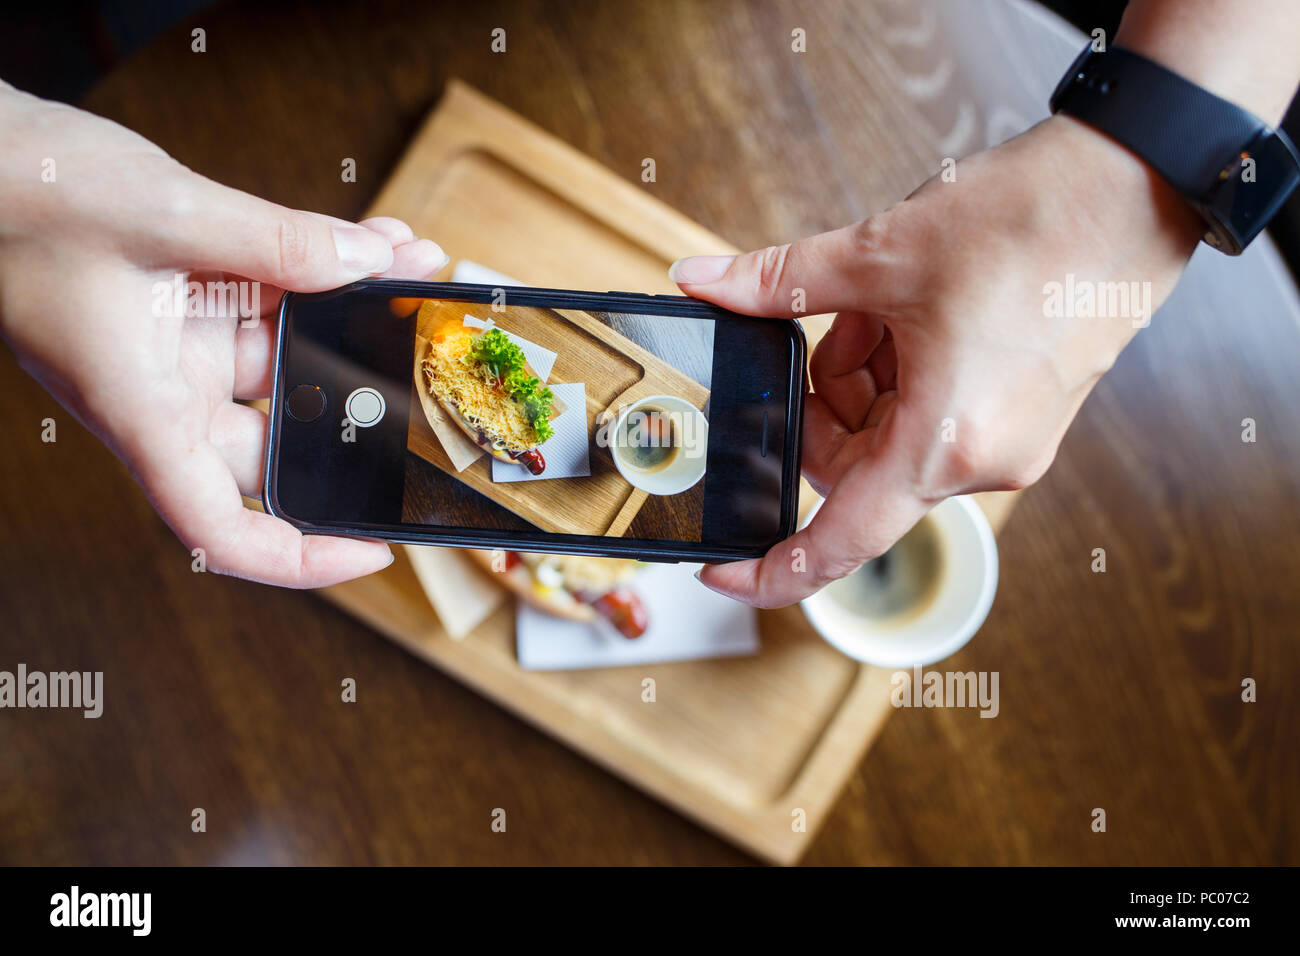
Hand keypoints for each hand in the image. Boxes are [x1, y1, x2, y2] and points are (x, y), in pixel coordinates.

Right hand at [0, 83, 447, 586]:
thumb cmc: (17, 194)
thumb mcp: (165, 213)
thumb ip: (278, 242)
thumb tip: (364, 262)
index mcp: (144, 409)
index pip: (221, 529)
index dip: (299, 559)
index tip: (371, 550)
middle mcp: (164, 392)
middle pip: (278, 438)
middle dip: (358, 396)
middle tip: (421, 357)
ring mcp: (176, 348)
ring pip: (287, 359)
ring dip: (350, 314)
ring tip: (407, 263)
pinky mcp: (183, 303)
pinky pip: (269, 304)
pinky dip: (319, 273)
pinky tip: (370, 242)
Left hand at [672, 115, 1203, 607]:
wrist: (1135, 186)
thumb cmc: (1033, 221)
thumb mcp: (880, 251)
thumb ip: (777, 281)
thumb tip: (705, 283)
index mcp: (944, 443)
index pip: (839, 541)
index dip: (772, 570)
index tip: (723, 574)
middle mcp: (983, 462)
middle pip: (856, 471)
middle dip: (822, 405)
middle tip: (828, 332)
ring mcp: (1010, 445)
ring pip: (891, 440)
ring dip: (864, 379)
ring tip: (881, 304)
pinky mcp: (1026, 419)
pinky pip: (933, 422)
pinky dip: (904, 377)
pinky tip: (912, 314)